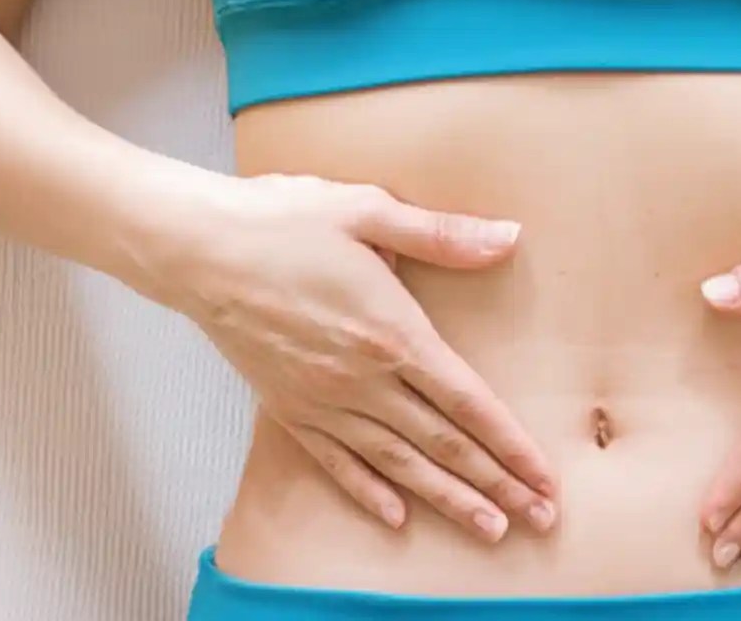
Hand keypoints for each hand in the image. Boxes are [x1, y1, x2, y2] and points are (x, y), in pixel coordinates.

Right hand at [148, 173, 556, 542]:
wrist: (195, 248)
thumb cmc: (282, 221)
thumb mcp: (369, 211)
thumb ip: (442, 235)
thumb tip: (509, 237)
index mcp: (393, 334)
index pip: (469, 402)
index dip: (512, 444)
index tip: (546, 476)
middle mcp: (363, 380)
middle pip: (444, 444)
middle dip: (498, 484)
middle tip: (540, 518)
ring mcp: (324, 401)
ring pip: (399, 464)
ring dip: (449, 499)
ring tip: (491, 528)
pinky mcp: (288, 408)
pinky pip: (336, 462)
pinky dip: (369, 492)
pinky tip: (397, 516)